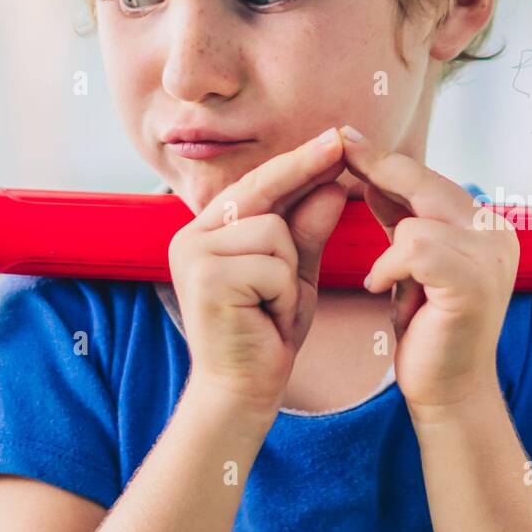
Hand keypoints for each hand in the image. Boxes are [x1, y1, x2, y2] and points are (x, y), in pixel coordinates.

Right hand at [168, 129, 348, 422]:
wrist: (243, 394)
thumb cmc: (267, 332)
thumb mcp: (294, 273)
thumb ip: (307, 230)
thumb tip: (332, 185)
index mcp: (207, 230)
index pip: (257, 184)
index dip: (297, 162)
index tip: (334, 138)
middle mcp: (191, 236)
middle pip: (262, 192)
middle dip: (303, 174)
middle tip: (340, 143)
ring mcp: (193, 255)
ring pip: (274, 231)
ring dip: (290, 272)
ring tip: (273, 305)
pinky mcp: (205, 278)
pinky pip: (272, 263)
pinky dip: (284, 292)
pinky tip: (267, 317)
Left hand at [339, 127, 517, 417]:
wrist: (448, 394)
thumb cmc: (428, 331)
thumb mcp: (410, 266)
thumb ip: (400, 221)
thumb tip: (373, 176)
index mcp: (486, 228)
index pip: (430, 181)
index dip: (387, 162)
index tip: (347, 138)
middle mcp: (497, 235)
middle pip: (426, 185)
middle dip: (379, 170)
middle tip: (340, 146)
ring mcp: (491, 257)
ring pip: (416, 221)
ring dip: (388, 252)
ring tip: (387, 284)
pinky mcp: (473, 282)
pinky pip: (413, 250)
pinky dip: (389, 267)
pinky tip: (382, 290)